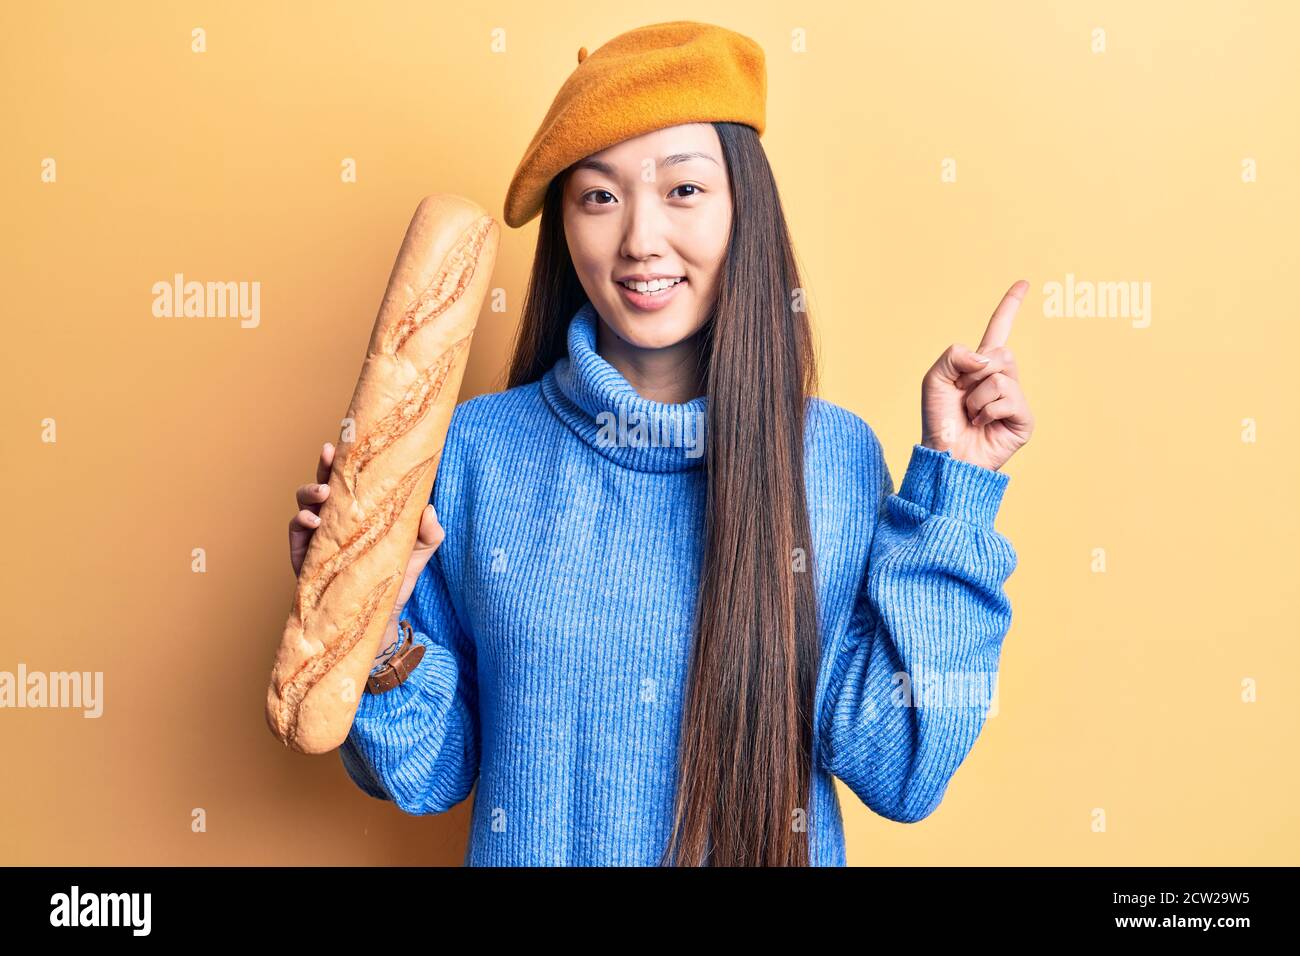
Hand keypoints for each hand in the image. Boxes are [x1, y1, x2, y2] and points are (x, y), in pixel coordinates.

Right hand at [289, 443, 444, 619]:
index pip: (350, 479)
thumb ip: (428, 533)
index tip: (346, 440)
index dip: (346, 459)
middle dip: (323, 466)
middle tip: (329, 454)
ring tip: (322, 493)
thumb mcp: (417, 553)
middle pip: (324, 483)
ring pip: (305, 502)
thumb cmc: (393, 579)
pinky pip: (295, 532)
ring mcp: (317, 535)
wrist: (376, 618)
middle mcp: (335, 518)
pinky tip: (313, 521)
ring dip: (309, 491)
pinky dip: (300, 521)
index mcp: (358, 511)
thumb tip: (430, 509)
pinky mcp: (304, 555)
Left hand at [919, 280, 1035, 470]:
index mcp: (980, 367)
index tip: (1023, 283)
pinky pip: (1007, 397)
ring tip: (970, 415)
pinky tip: (982, 424)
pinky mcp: (1024, 419)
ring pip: (1001, 375)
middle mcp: (1002, 380)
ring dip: (976, 396)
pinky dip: (987, 410)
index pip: (998, 330)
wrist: (944, 456)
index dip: (1010, 306)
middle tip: (963, 397)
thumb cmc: (938, 421)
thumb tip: (987, 358)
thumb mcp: (934, 379)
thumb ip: (954, 356)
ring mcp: (1015, 399)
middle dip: (975, 373)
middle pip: (1001, 351)